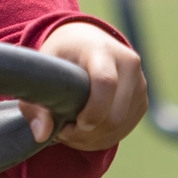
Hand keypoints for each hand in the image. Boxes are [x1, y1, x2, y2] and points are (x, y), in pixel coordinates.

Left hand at [20, 21, 147, 150]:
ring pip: (119, 127)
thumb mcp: (43, 70)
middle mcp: (127, 64)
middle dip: (86, 133)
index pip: (105, 83)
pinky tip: (85, 130)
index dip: (91, 111)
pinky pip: (124, 130)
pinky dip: (103, 138)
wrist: (88, 39)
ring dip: (92, 139)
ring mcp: (139, 82)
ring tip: (70, 131)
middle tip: (62, 131)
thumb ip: (35, 103)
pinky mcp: (142, 99)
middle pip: (114, 115)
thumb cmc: (62, 55)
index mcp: (101, 50)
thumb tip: (43, 134)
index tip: (72, 123)